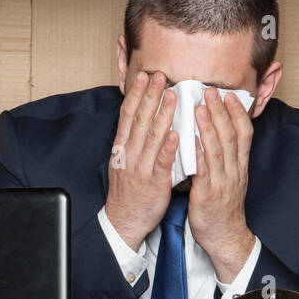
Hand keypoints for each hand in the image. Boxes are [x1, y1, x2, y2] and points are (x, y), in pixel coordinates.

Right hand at [104, 70, 177, 251]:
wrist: (125, 221)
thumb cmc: (129, 192)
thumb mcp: (124, 162)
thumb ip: (132, 141)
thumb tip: (142, 119)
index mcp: (122, 149)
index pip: (128, 116)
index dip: (135, 95)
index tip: (143, 77)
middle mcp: (129, 155)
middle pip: (140, 121)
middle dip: (149, 97)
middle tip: (159, 76)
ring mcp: (141, 169)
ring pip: (152, 137)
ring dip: (162, 115)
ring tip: (172, 96)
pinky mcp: (154, 183)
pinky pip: (161, 163)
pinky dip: (168, 148)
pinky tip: (175, 134)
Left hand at [187, 88, 255, 281]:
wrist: (225, 237)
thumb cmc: (223, 208)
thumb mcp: (230, 179)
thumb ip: (225, 158)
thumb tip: (218, 135)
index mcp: (239, 167)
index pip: (244, 134)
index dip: (237, 113)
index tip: (230, 95)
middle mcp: (234, 172)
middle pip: (231, 137)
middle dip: (222, 112)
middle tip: (212, 92)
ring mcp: (222, 183)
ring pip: (218, 150)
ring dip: (209, 127)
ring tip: (200, 107)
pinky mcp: (208, 195)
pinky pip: (204, 172)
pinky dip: (199, 154)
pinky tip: (191, 140)